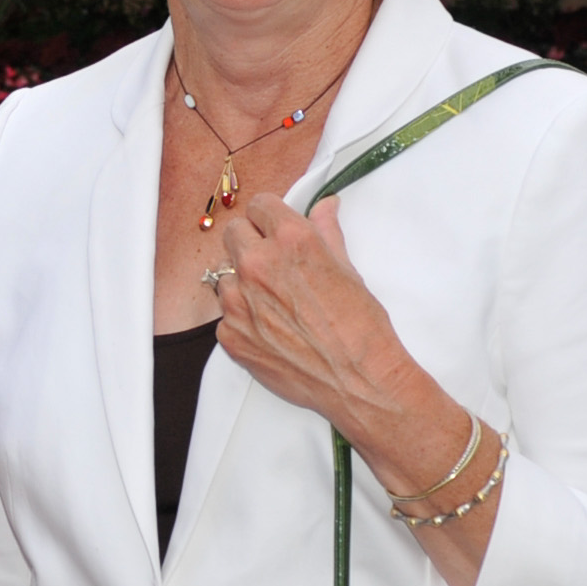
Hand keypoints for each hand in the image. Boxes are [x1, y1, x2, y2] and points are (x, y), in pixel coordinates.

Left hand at [213, 192, 413, 432]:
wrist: (358, 381)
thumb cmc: (361, 326)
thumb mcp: (348, 270)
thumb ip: (327, 232)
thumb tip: (324, 204)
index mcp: (290, 241)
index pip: (259, 205)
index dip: (269, 216)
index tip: (274, 228)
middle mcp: (258, 265)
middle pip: (233, 233)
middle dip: (251, 242)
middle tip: (272, 264)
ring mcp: (238, 302)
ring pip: (224, 274)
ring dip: (242, 282)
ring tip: (273, 303)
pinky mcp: (229, 335)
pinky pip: (225, 315)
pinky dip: (242, 319)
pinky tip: (270, 331)